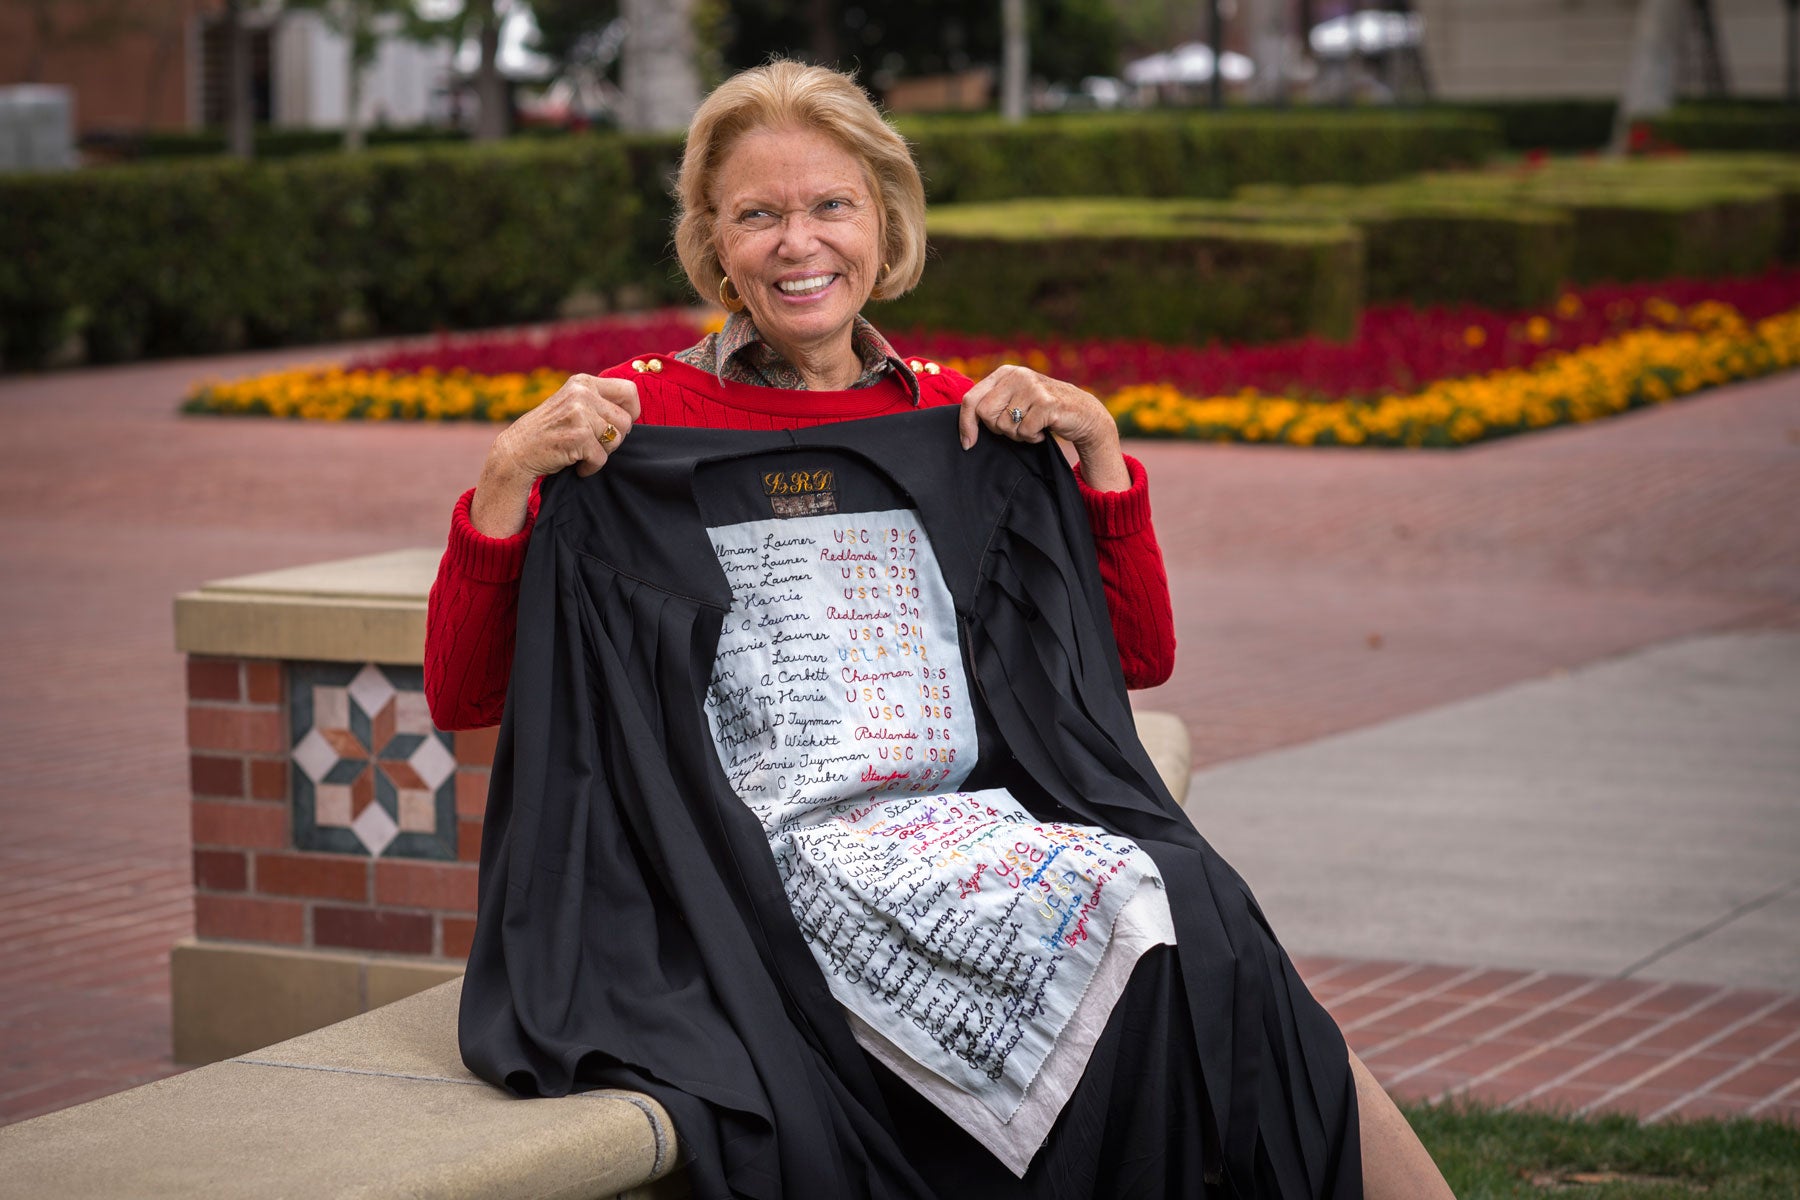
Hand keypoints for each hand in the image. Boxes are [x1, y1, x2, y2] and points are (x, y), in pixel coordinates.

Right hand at [470, 374, 640, 536]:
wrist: (516, 451)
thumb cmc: (549, 431)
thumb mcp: (572, 405)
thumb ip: (598, 402)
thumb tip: (636, 412)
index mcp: (583, 382)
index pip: (630, 390)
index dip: (632, 411)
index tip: (618, 425)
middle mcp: (582, 393)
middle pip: (626, 421)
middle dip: (613, 438)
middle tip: (592, 443)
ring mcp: (579, 414)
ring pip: (616, 440)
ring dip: (602, 452)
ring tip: (581, 451)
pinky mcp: (577, 436)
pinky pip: (602, 458)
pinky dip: (590, 467)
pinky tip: (575, 463)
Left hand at [958, 365, 1129, 490]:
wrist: (1083, 413)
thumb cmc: (1042, 411)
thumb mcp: (1015, 399)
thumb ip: (992, 403)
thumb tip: (964, 429)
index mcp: (1005, 372)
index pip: (971, 399)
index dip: (965, 424)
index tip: (968, 444)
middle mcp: (1017, 375)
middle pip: (985, 414)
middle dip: (998, 429)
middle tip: (1017, 427)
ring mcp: (1033, 388)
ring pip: (1005, 425)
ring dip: (1018, 435)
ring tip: (1033, 426)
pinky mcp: (1047, 403)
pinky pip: (1024, 432)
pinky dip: (1032, 438)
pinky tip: (1043, 430)